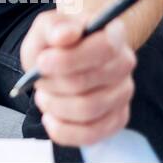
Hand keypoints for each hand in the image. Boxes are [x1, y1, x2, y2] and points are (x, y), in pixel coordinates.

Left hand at [17, 10, 136, 147]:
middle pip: (87, 83)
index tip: (42, 62)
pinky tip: (51, 116)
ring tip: (44, 94)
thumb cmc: (56, 41)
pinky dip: (63, 129)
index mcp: (113, 34)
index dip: (69, 59)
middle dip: (53, 84)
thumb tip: (64, 34)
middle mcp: (124, 64)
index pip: (104, 48)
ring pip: (88, 110)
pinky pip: (91, 134)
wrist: (63, 56)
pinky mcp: (116, 119)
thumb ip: (54, 27)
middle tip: (38, 79)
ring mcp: (123, 93)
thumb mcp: (46, 27)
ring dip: (55, 105)